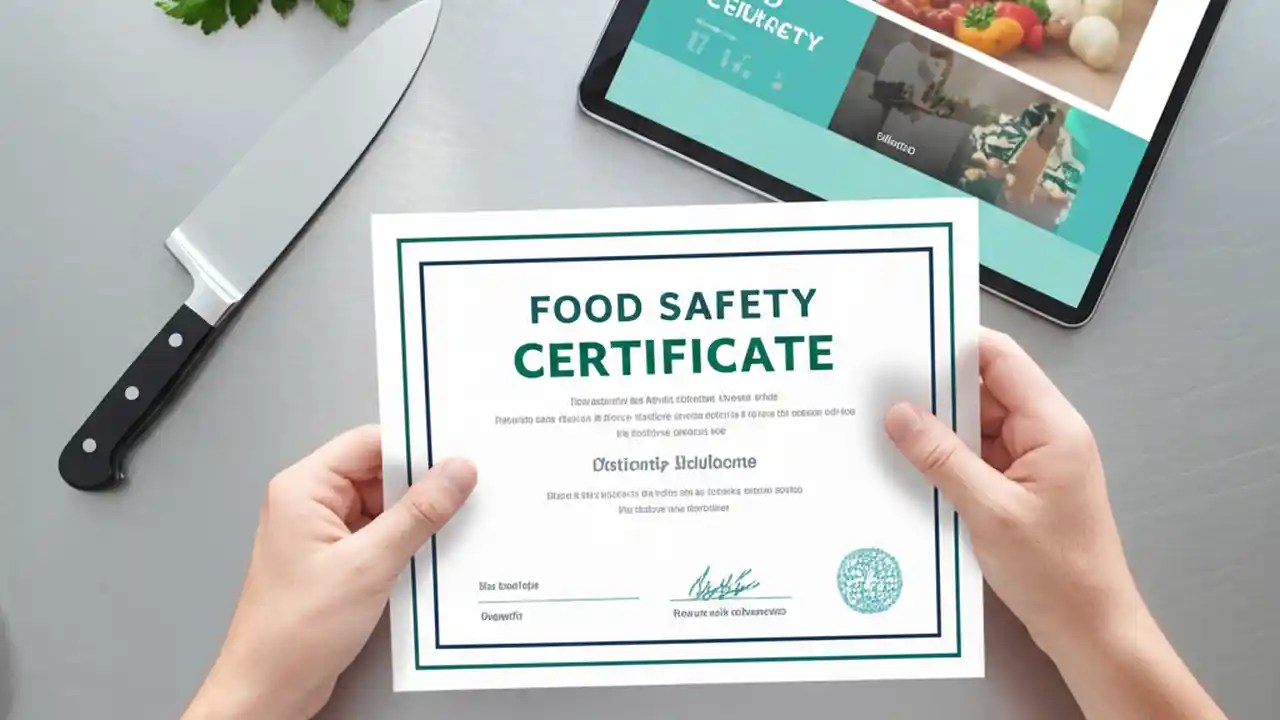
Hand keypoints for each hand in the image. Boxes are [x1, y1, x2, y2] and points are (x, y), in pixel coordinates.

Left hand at [183, 426, 476, 719]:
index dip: (415, 446)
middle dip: (422, 485)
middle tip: (468, 492)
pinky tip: (432, 555)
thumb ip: (418, 513)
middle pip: (378, 473)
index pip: (369, 442)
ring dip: (417, 518)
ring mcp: (322, 534)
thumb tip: (456, 471)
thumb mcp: (368, 565)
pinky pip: (379, 536)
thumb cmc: (293, 632)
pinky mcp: (335, 562)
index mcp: (303, 489)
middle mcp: (309, 504)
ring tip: (454, 526)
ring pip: (383, 506)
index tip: (458, 455)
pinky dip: (406, 543)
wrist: (267, 691)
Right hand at [884, 330, 1136, 654]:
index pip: (1002, 360)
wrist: (1091, 631)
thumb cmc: (1057, 573)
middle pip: (985, 392)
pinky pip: (978, 459)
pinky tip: (911, 466)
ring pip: (977, 427)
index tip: (909, 340)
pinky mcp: (1021, 490)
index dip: (957, 344)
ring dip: (938, 430)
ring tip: (886, 426)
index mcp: (1053, 427)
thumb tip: (900, 414)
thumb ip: (942, 457)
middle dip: (936, 389)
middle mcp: (1046, 436)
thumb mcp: (990, 511)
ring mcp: (1034, 464)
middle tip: (881, 386)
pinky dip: (947, 460)